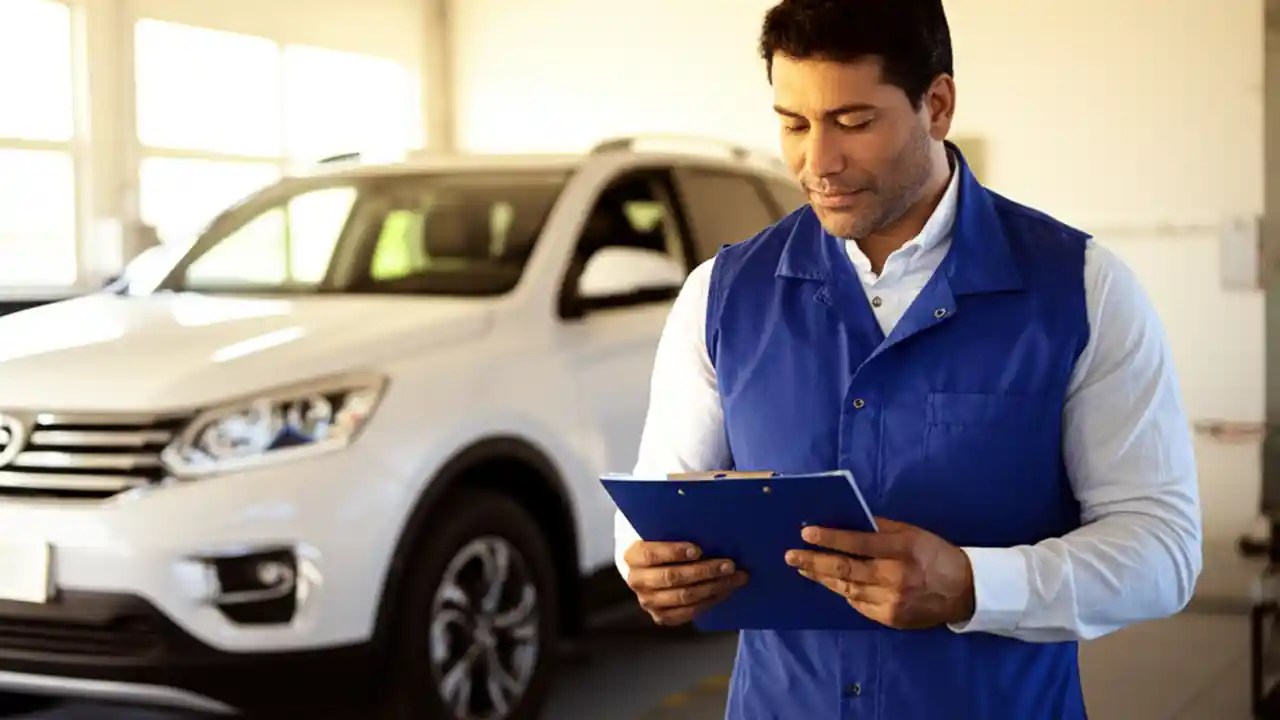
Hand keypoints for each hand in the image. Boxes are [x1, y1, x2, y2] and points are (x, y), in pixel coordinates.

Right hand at [624, 541, 748, 626]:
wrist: (649, 567)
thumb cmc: (661, 543)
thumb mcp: (661, 532)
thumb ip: (676, 532)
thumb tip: (710, 531)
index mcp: (633, 556)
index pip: (652, 554)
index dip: (675, 552)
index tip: (698, 549)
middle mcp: (637, 581)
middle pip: (672, 577)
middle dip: (705, 571)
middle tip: (729, 564)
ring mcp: (648, 601)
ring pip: (684, 597)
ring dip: (714, 587)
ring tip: (735, 577)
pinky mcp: (661, 616)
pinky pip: (688, 612)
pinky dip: (710, 601)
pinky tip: (725, 591)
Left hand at [785, 518, 974, 629]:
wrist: (964, 591)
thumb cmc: (934, 554)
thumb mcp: (912, 532)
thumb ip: (879, 528)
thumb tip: (845, 519)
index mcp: (902, 550)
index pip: (859, 543)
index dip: (831, 538)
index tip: (806, 532)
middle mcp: (895, 577)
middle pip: (846, 570)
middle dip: (814, 561)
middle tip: (791, 555)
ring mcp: (891, 601)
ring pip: (847, 589)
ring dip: (822, 578)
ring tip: (803, 567)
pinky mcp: (890, 618)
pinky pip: (858, 604)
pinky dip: (844, 592)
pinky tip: (830, 583)